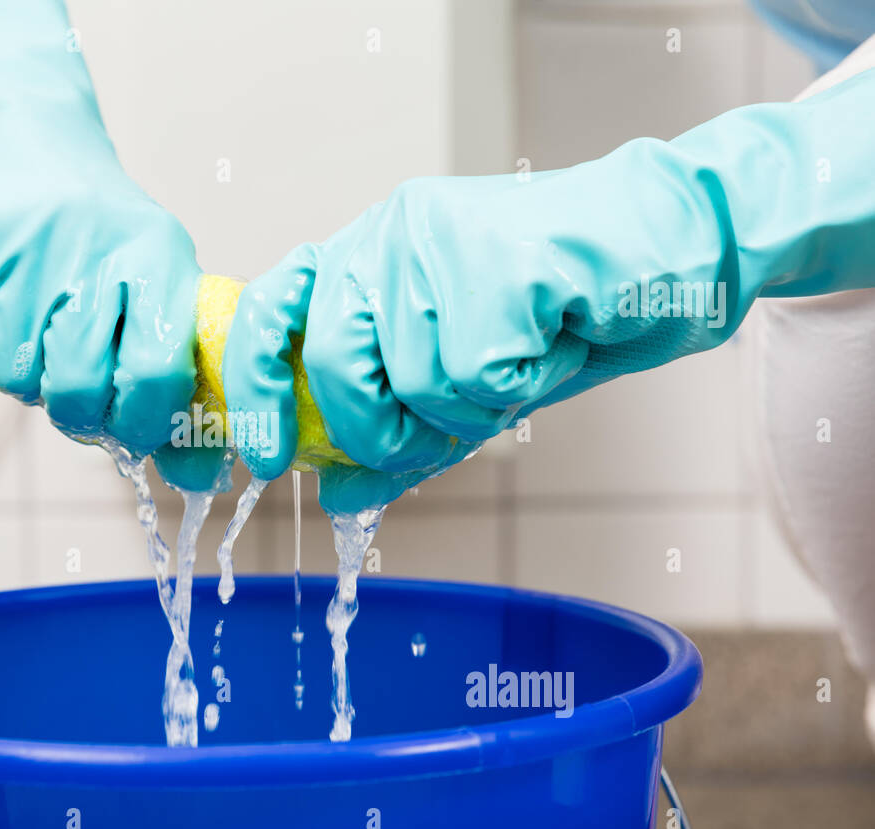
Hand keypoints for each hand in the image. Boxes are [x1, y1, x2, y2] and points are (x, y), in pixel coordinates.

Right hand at [0, 0, 204, 462]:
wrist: (12, 133)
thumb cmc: (96, 230)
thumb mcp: (154, 278)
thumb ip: (173, 377)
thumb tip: (200, 476)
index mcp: (154, 259)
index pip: (156, 376)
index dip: (143, 422)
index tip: (134, 425)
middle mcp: (86, 257)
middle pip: (76, 392)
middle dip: (76, 407)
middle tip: (76, 381)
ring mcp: (12, 260)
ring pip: (17, 382)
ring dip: (25, 371)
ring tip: (34, 317)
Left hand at [226, 69, 874, 508]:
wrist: (671, 249)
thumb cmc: (560, 314)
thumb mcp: (465, 385)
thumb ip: (396, 434)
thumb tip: (335, 495)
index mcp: (366, 257)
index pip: (267, 310)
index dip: (253, 386)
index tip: (268, 454)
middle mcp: (388, 236)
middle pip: (332, 361)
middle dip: (378, 429)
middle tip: (433, 434)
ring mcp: (440, 240)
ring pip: (414, 380)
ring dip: (471, 409)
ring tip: (520, 365)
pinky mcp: (498, 258)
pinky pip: (480, 376)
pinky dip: (524, 388)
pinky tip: (552, 344)